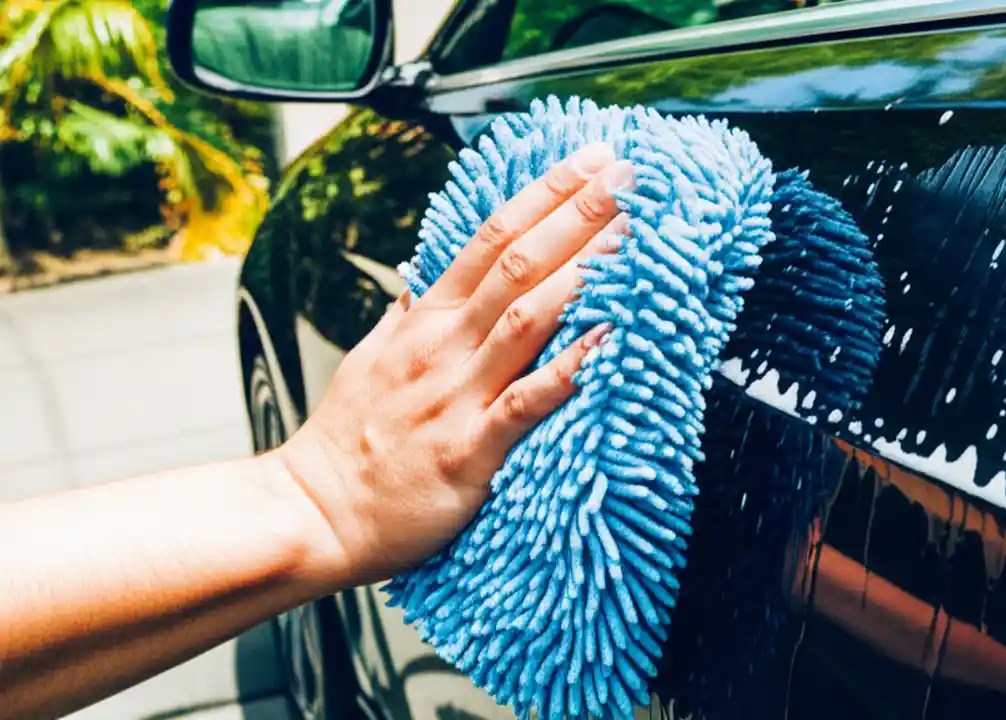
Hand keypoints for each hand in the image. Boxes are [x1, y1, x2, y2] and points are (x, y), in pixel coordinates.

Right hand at [274, 143, 634, 587]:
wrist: (316, 512)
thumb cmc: (349, 441)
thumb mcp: (371, 360)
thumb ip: (404, 319)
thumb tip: (421, 282)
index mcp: (426, 321)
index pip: (490, 238)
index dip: (544, 194)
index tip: (587, 161)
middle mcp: (445, 346)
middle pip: (518, 263)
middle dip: (575, 214)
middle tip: (625, 175)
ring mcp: (458, 394)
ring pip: (527, 318)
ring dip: (581, 272)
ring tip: (629, 237)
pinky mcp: (471, 450)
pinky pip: (528, 402)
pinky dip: (569, 369)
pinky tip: (609, 341)